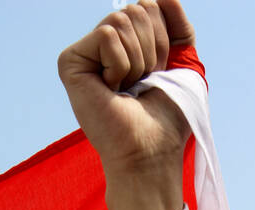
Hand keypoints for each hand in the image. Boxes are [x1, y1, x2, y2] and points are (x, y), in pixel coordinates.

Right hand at [57, 1, 194, 173]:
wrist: (151, 151)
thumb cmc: (168, 116)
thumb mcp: (184, 62)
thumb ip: (178, 26)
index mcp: (127, 43)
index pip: (149, 6)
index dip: (163, 40)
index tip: (157, 74)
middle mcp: (103, 45)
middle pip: (136, 9)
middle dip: (152, 49)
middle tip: (142, 84)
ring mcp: (85, 53)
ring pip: (121, 20)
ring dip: (137, 61)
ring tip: (128, 89)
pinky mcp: (70, 61)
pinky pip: (106, 36)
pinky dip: (120, 65)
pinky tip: (112, 89)